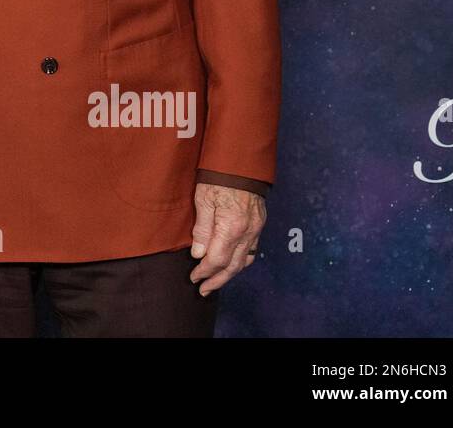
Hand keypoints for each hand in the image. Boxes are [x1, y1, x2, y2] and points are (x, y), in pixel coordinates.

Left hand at [188, 181, 265, 295]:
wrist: (241, 162)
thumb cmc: (218, 178)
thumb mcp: (203, 200)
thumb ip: (202, 229)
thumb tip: (198, 254)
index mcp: (232, 227)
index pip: (217, 260)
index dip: (205, 272)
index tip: (194, 278)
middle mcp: (248, 232)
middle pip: (233, 266)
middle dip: (217, 280)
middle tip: (203, 290)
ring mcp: (256, 229)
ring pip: (244, 261)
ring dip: (229, 274)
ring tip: (216, 282)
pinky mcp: (259, 224)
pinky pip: (251, 250)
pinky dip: (241, 262)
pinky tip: (232, 265)